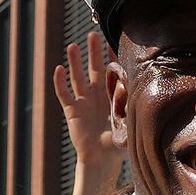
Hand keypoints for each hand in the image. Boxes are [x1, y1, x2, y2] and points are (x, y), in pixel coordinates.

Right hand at [52, 31, 128, 194]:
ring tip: (73, 46)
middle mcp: (97, 96)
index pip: (112, 72)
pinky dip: (60, 82)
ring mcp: (83, 102)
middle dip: (93, 52)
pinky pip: (64, 94)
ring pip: (77, 78)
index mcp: (112, 97)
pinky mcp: (72, 111)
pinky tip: (58, 69)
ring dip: (74, 62)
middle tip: (92, 34)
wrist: (101, 160)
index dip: (111, 57)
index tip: (113, 40)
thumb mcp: (130, 124)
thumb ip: (133, 108)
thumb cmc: (119, 144)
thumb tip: (137, 90)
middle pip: (93, 69)